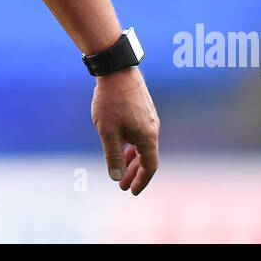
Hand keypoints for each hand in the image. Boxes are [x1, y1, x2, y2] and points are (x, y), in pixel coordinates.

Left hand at [91, 66, 158, 194]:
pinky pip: (140, 134)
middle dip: (134, 173)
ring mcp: (148, 118)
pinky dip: (131, 145)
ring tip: (120, 168)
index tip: (131, 191)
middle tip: (122, 184)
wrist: (116, 70)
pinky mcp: (142, 109)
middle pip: (146, 157)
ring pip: (142, 145)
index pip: (150, 166)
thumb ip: (113, 156)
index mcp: (147, 137)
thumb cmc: (111, 101)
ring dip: (132, 159)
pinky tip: (121, 145)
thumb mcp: (108, 131)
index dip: (141, 180)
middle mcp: (152, 128)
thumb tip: (116, 177)